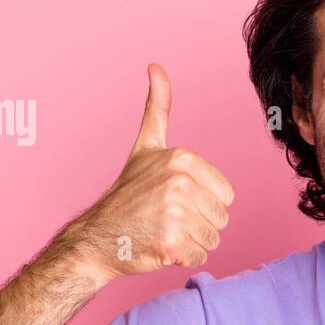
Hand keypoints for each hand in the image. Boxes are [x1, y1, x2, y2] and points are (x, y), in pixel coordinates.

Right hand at [66, 64, 233, 281]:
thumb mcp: (147, 146)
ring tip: (163, 230)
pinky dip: (184, 258)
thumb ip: (158, 108)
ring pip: (213, 238)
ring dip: (192, 241)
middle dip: (199, 223)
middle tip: (166, 217)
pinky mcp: (171, 243)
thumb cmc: (127, 193)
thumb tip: (156, 67)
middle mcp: (179, 182)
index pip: (226, 195)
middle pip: (222, 217)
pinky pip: (200, 256)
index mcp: (182, 158)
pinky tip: (161, 247)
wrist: (97, 237)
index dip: (204, 202)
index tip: (174, 198)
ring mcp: (175, 213)